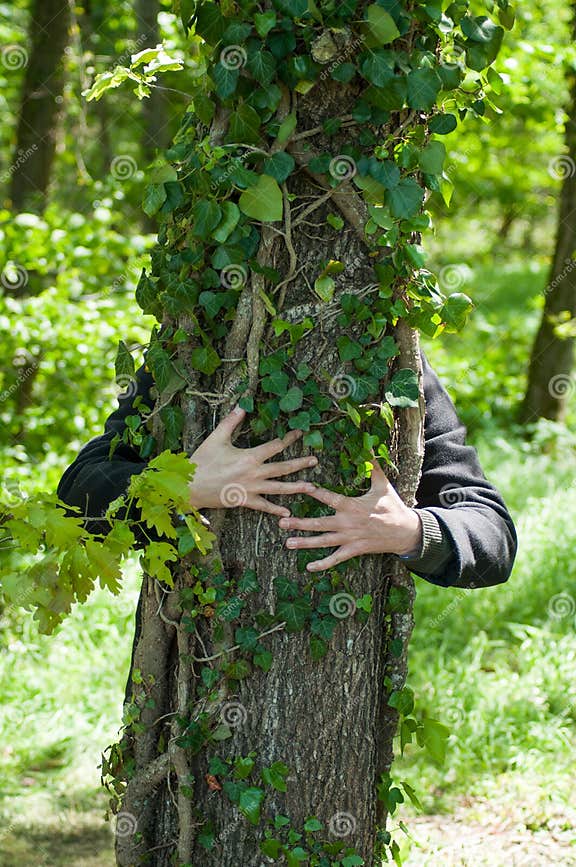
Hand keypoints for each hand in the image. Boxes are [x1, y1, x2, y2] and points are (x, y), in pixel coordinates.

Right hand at [188, 404, 317, 516]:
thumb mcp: (216, 437)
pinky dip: (275, 510)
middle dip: (300, 463)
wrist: (190, 485)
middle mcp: (254, 473)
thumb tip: (242, 405)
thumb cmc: (202, 460)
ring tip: (312, 487)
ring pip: (278, 488)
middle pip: (283, 468)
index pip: (275, 446)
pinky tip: (288, 512)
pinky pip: (263, 507)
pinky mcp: (244, 501)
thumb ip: (231, 421)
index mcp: (250, 456)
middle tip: (315, 460)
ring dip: (296, 487)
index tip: (300, 432)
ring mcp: (251, 489)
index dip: (289, 438)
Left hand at [278, 455, 421, 570]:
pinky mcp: (354, 550)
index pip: (330, 498)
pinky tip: (308, 567)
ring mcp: (350, 539)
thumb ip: (373, 466)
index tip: (301, 487)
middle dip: (300, 523)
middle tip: (281, 521)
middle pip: (320, 523)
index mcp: (352, 506)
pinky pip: (336, 559)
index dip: (316, 493)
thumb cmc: (393, 506)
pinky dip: (323, 564)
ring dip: (305, 543)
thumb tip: (368, 446)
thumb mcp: (383, 485)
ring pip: (323, 542)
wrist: (406, 532)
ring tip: (287, 543)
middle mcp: (348, 524)